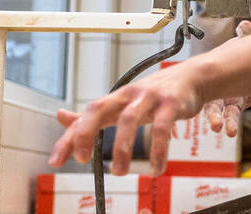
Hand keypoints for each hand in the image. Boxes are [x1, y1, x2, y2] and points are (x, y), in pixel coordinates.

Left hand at [49, 58, 204, 175]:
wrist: (193, 77)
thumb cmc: (155, 93)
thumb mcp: (122, 102)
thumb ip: (93, 114)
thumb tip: (60, 116)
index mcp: (116, 98)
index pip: (86, 114)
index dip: (70, 136)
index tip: (57, 161)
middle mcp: (129, 95)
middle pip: (100, 109)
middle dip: (86, 133)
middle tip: (81, 160)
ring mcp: (150, 97)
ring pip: (129, 120)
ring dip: (122, 148)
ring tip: (119, 172)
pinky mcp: (172, 103)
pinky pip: (163, 129)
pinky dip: (158, 151)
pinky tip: (156, 168)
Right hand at [202, 20, 250, 135]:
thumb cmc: (249, 55)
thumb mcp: (250, 44)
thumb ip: (248, 36)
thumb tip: (245, 25)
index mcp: (215, 70)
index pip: (205, 78)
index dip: (198, 85)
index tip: (192, 93)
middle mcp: (217, 85)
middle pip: (207, 98)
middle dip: (207, 110)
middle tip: (211, 121)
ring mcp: (225, 96)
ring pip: (217, 111)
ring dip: (218, 121)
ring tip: (223, 129)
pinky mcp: (236, 105)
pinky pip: (231, 116)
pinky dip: (230, 124)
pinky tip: (230, 132)